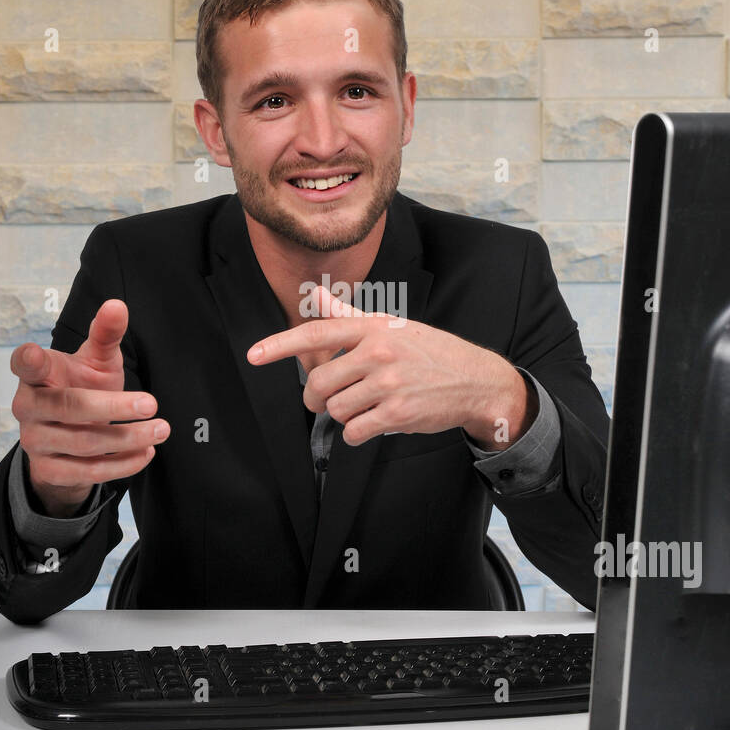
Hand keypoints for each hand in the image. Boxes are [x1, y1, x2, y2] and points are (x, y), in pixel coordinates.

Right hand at [10, 298, 168, 516]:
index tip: (34, 354)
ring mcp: (35, 441)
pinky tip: (146, 451)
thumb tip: (118, 305)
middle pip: (71, 407)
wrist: (70, 436)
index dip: (28, 360)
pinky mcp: (50, 471)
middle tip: (152, 404)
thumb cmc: (82, 387)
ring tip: (161, 429)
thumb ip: (105, 334)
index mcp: (36, 375)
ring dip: (129, 438)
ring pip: (86, 443)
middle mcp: (29, 407)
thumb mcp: (96, 361)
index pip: (25, 364)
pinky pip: (90, 472)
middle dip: (115, 407)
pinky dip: (123, 463)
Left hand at [247, 286, 534, 447]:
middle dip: (316, 397)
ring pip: (335, 409)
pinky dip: (357, 433)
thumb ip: (350, 317)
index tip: (253, 355)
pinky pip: (354, 431)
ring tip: (366, 407)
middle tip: (327, 399)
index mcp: (373, 328)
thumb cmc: (430, 353)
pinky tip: (374, 423)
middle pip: (319, 382)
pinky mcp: (397, 413)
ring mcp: (388, 383)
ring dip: (343, 415)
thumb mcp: (393, 326)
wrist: (476, 381)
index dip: (280, 345)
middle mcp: (378, 352)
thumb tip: (316, 296)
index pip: (317, 333)